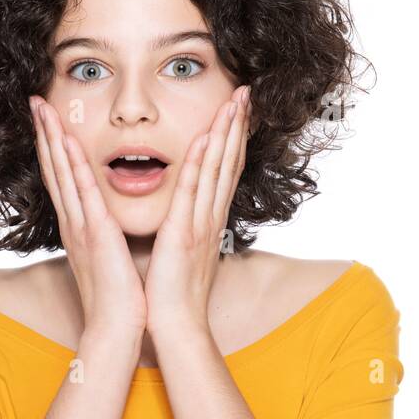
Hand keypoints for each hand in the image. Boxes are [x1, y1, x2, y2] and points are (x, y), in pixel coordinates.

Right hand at [30, 95, 147, 335]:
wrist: (115, 327)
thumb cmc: (118, 297)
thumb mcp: (109, 257)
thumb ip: (106, 235)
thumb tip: (110, 221)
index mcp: (78, 227)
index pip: (62, 178)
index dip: (53, 147)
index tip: (48, 120)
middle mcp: (72, 222)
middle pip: (54, 168)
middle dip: (44, 132)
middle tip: (36, 100)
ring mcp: (80, 226)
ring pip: (62, 173)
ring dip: (52, 138)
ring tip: (44, 108)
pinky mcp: (95, 233)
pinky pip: (83, 192)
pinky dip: (73, 166)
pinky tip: (67, 141)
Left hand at [143, 84, 250, 336]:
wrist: (175, 326)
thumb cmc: (172, 294)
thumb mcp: (182, 252)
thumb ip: (184, 229)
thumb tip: (181, 216)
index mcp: (207, 221)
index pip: (224, 172)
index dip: (232, 140)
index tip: (237, 112)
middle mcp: (210, 217)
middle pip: (229, 163)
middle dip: (237, 126)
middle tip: (246, 92)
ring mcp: (200, 223)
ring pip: (217, 170)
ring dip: (226, 134)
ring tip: (235, 102)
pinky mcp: (184, 233)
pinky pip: (193, 192)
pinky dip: (201, 164)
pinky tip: (206, 139)